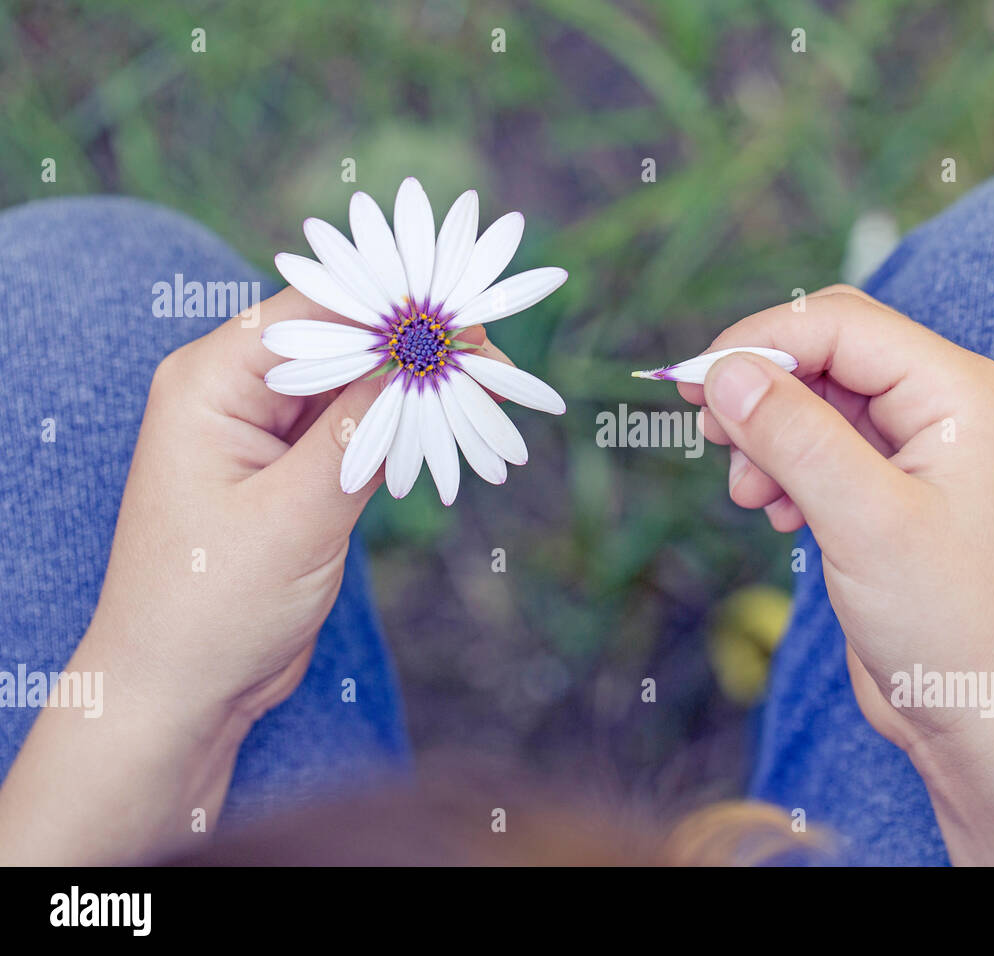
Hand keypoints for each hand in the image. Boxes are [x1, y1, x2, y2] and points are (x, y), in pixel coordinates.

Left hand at [0, 287, 507, 862]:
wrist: (183, 692)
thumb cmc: (210, 608)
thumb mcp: (293, 516)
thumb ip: (356, 432)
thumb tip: (415, 360)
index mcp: (209, 384)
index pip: (310, 314)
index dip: (387, 309)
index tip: (459, 320)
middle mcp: (235, 396)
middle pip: (339, 342)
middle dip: (413, 346)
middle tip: (489, 355)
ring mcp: (267, 435)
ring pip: (356, 386)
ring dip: (416, 388)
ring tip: (489, 385)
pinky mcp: (296, 473)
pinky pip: (359, 430)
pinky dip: (404, 429)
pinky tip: (454, 426)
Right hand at [680, 285, 993, 863]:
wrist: (989, 722)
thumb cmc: (954, 625)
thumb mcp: (864, 521)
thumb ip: (795, 436)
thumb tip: (724, 371)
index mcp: (957, 393)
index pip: (841, 325)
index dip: (759, 342)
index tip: (692, 382)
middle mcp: (942, 409)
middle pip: (826, 355)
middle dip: (762, 387)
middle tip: (710, 433)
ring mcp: (918, 452)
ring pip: (817, 404)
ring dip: (768, 436)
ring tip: (750, 495)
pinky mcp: (893, 495)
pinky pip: (823, 452)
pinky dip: (785, 471)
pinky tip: (776, 515)